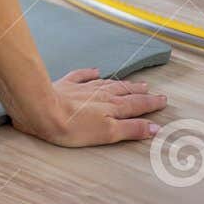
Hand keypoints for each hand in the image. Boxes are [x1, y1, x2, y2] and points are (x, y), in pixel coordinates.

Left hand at [11, 67, 168, 146]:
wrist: (41, 109)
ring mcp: (81, 89)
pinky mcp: (64, 85)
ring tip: (132, 82)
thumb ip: (131, 129)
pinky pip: (80, 76)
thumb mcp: (107, 133)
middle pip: (124, 92)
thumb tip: (154, 128)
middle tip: (151, 90)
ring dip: (120, 83)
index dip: (151, 103)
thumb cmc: (73, 126)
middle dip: (139, 92)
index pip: (137, 105)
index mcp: (113, 108)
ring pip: (106, 83)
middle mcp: (100, 95)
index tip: (163, 100)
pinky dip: (89, 73)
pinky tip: (94, 70)